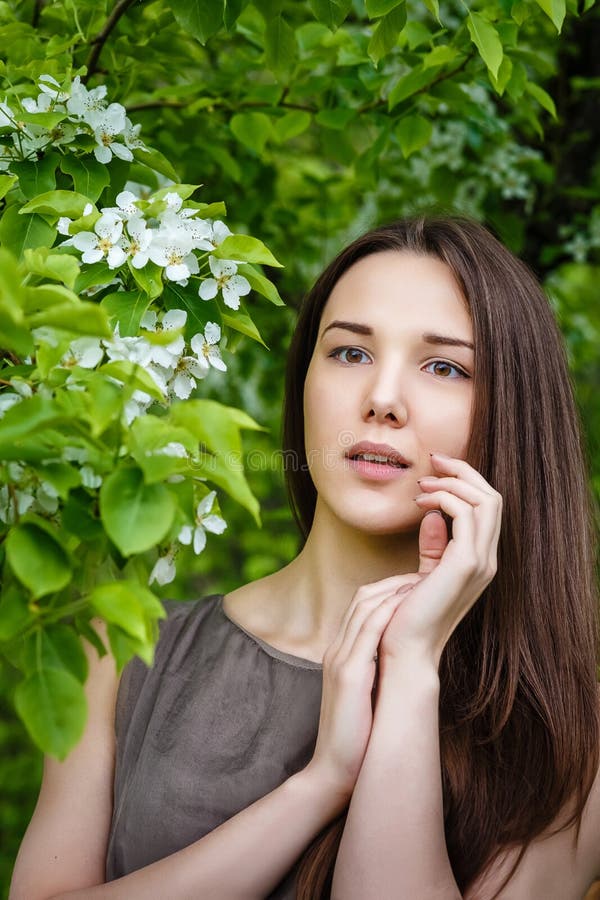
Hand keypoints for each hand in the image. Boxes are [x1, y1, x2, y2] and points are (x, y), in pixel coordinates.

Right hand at [306, 575, 423, 799]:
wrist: (334, 771)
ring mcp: (340, 659)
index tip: (418, 582)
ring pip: (364, 605)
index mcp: (341, 653)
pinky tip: (410, 603)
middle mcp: (337, 650)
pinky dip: (389, 610)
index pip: (361, 605)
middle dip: (394, 579)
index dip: (390, 588)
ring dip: (395, 588)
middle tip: (426, 572)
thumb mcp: (366, 694)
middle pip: (362, 597)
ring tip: (423, 581)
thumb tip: (404, 658)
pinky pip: (368, 629)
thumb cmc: (357, 737)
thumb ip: (376, 670)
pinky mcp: (348, 673)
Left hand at [379, 452, 501, 668]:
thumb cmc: (409, 614)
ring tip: (422, 484)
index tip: (436, 469)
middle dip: (463, 472)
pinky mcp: (466, 564)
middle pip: (493, 498)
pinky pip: (465, 514)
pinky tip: (420, 504)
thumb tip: (432, 516)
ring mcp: (481, 563)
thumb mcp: (425, 573)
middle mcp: (488, 560)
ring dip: (452, 483)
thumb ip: (433, 546)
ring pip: (485, 501)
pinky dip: (443, 499)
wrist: (405, 648)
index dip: (466, 482)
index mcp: (480, 561)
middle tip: (433, 462)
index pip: (488, 508)